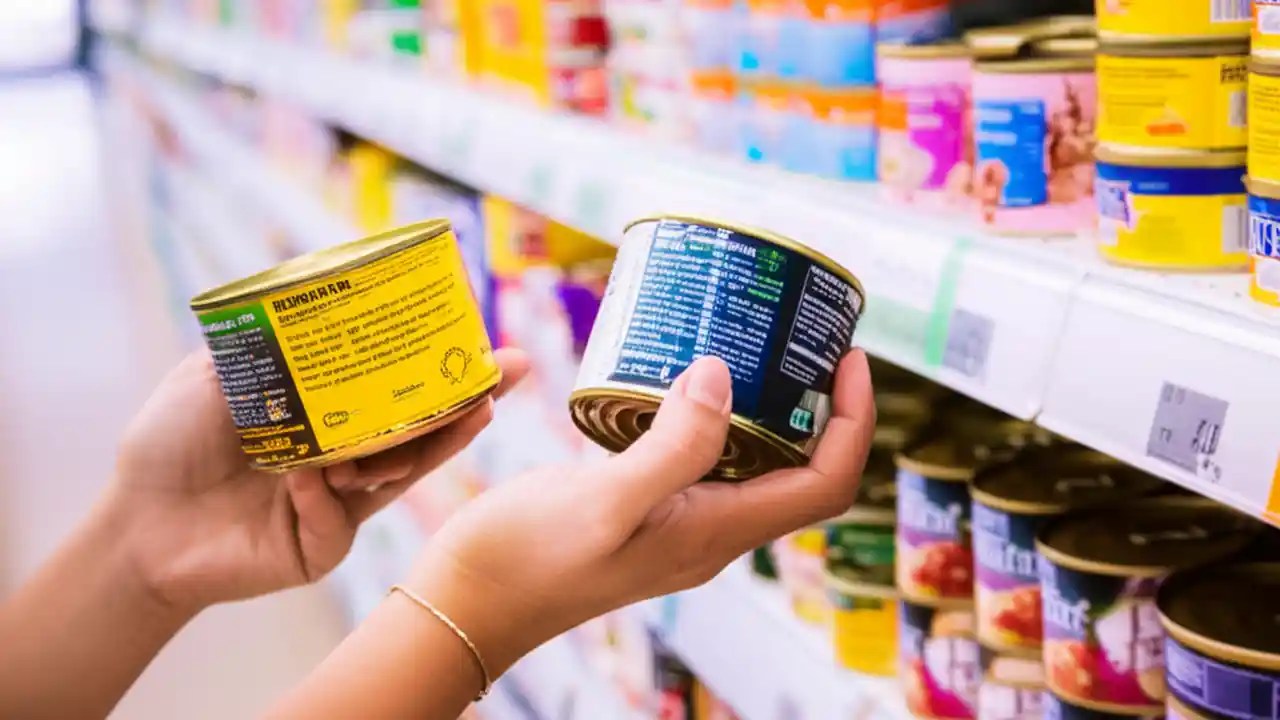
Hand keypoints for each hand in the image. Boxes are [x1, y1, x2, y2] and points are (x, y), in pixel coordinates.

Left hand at [109, 347, 529, 611]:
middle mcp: (345, 459)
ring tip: (456, 417)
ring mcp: (339, 505)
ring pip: (401, 474)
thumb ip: (263, 346)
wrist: (135, 523)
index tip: (483, 344)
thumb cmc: (169, 445)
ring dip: (425, 446)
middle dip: (470, 404)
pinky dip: (325, 498)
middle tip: (506, 376)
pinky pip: (338, 520)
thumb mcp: (213, 374)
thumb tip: (312, 295)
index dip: (442, 369)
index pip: (397, 391)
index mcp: (328, 417)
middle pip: (422, 432)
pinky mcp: (319, 547)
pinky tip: (306, 481)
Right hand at [404, 351, 874, 673]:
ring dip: (765, 406)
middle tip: (802, 337)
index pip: (823, 484)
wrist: (467, 600)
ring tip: (753, 342)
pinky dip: (706, 411)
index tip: (846, 359)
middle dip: (817, 406)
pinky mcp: (641, 502)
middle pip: (798, 470)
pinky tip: (678, 373)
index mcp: (718, 533)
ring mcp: (675, 517)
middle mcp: (710, 528)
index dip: (851, 423)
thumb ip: (674, 447)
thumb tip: (723, 376)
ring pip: (749, 459)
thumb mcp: (606, 502)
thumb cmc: (529, 562)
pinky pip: (697, 453)